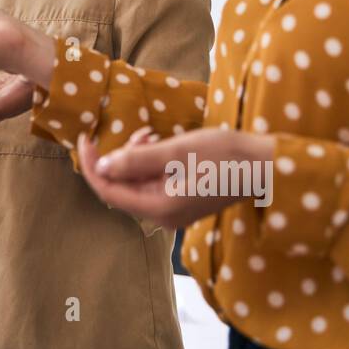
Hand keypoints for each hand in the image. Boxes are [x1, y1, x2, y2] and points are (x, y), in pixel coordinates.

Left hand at [76, 128, 273, 227]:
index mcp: (160, 207)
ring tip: (153, 135)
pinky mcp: (182, 202)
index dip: (92, 165)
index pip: (110, 191)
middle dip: (121, 157)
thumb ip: (137, 159)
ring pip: (137, 184)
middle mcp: (163, 216)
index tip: (84, 139)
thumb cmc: (224, 155)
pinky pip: (153, 184)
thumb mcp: (176, 150)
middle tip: (140, 132)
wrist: (263, 166)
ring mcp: (173, 211)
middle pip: (122, 188)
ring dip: (137, 157)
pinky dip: (150, 163)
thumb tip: (102, 165)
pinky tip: (161, 144)